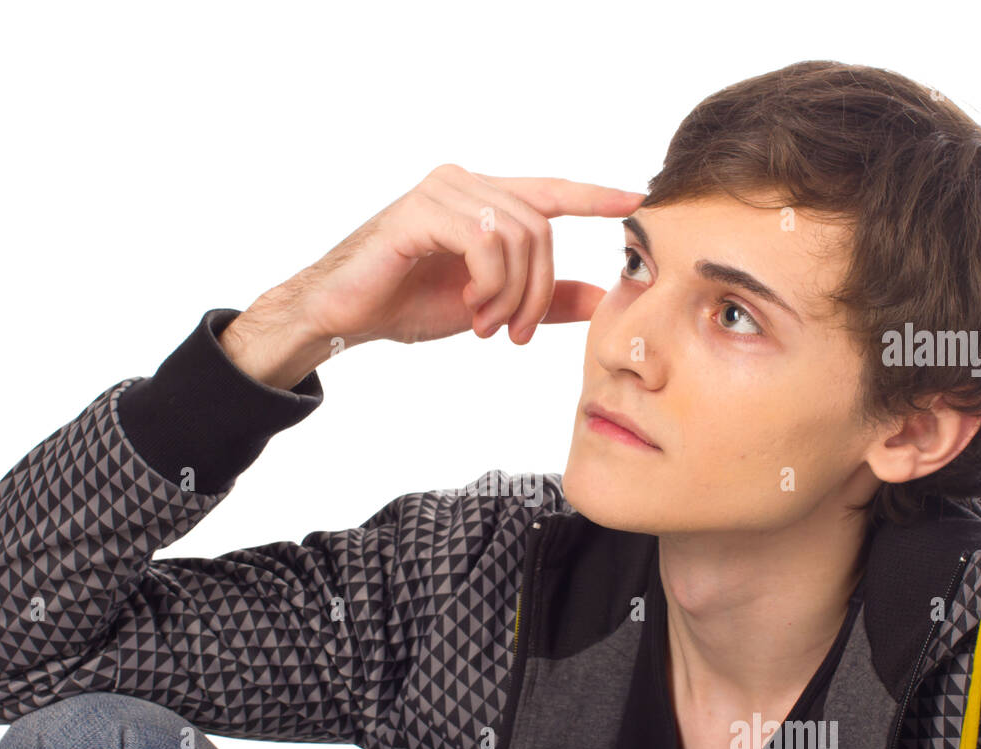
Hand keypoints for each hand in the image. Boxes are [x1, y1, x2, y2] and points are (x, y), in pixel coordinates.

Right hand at [222, 164, 644, 384]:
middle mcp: (465, 183)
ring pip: (518, 237)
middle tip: (514, 333)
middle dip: (538, 292)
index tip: (637, 201)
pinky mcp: (419, 211)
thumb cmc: (406, 303)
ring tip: (485, 325)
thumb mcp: (490, 306)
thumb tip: (600, 299)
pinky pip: (485, 243)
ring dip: (511, 295)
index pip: (550, 191)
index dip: (595, 195)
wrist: (343, 316)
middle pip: (540, 230)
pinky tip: (468, 308)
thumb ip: (543, 300)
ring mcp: (442, 191)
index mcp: (483, 200)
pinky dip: (487, 285)